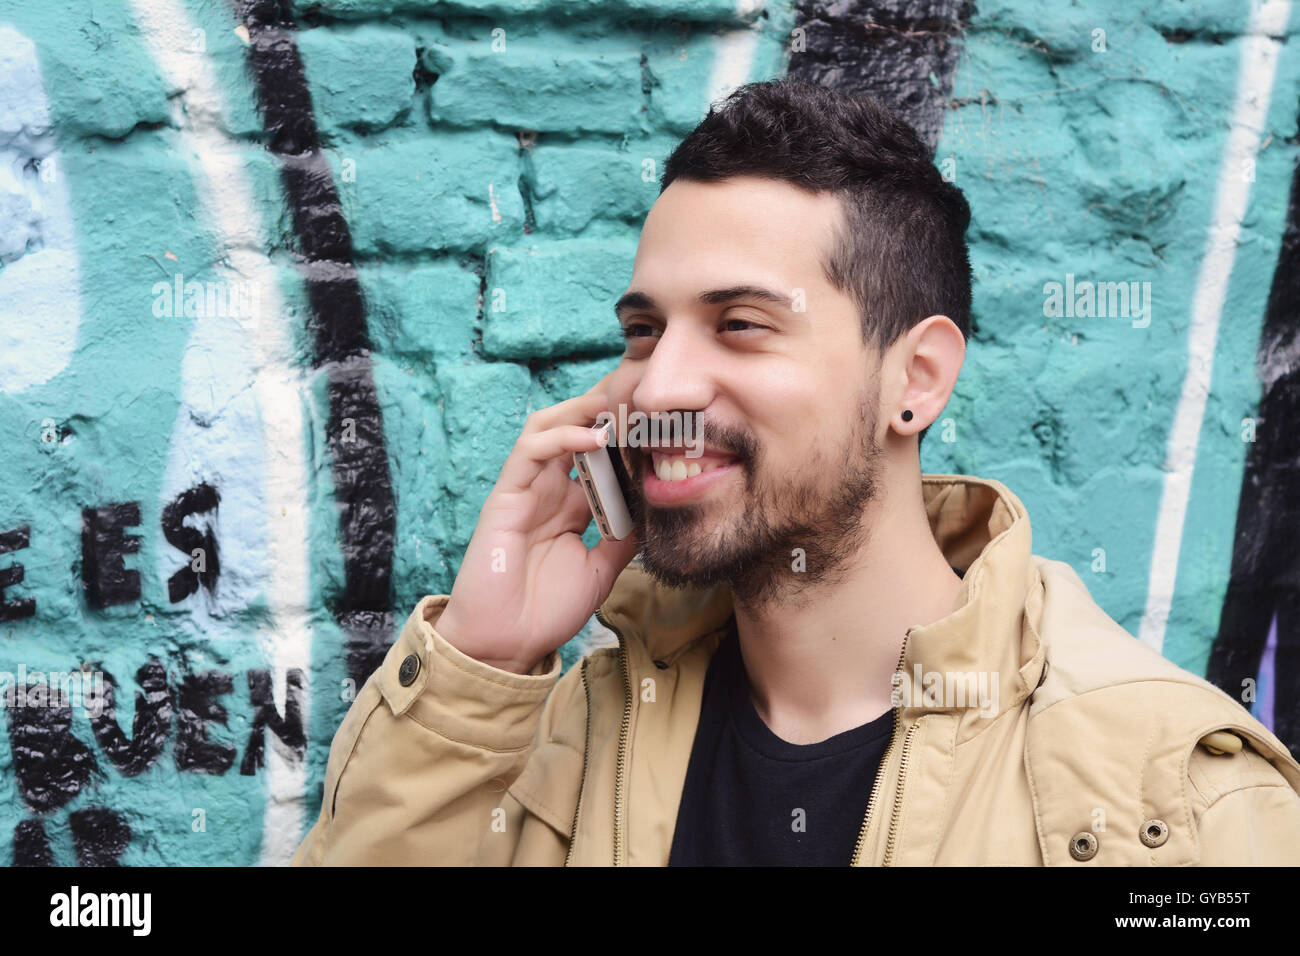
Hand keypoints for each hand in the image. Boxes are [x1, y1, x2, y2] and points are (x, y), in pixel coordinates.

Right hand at [435, 379, 639, 673]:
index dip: (627, 435)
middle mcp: (548, 489)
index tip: (665, 425)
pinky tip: (595, 436)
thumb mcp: (602, 569)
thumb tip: (655, 508)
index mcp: (571, 505)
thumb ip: (624, 536)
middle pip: (576, 429)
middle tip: (645, 397)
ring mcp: (526, 489)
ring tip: (620, 405)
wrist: (506, 645)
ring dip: (584, 410)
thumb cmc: (547, 610)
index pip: (600, 454)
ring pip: (550, 425)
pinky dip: (563, 436)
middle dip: (608, 408)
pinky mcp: (506, 495)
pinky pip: (531, 450)